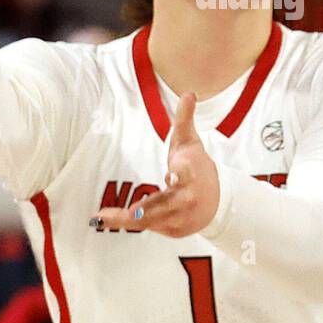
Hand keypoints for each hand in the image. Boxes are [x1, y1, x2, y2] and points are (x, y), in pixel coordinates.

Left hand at [92, 93, 219, 236]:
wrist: (218, 199)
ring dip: (127, 220)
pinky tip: (113, 219)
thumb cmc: (197, 166)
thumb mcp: (190, 141)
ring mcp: (183, 216)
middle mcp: (188, 197)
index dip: (179, 175)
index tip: (170, 176)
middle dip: (141, 211)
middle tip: (116, 212)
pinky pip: (152, 227)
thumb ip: (185, 118)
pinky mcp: (176, 230)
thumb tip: (189, 93)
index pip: (186, 173)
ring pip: (153, 220)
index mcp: (192, 173)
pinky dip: (133, 223)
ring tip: (103, 217)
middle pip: (164, 205)